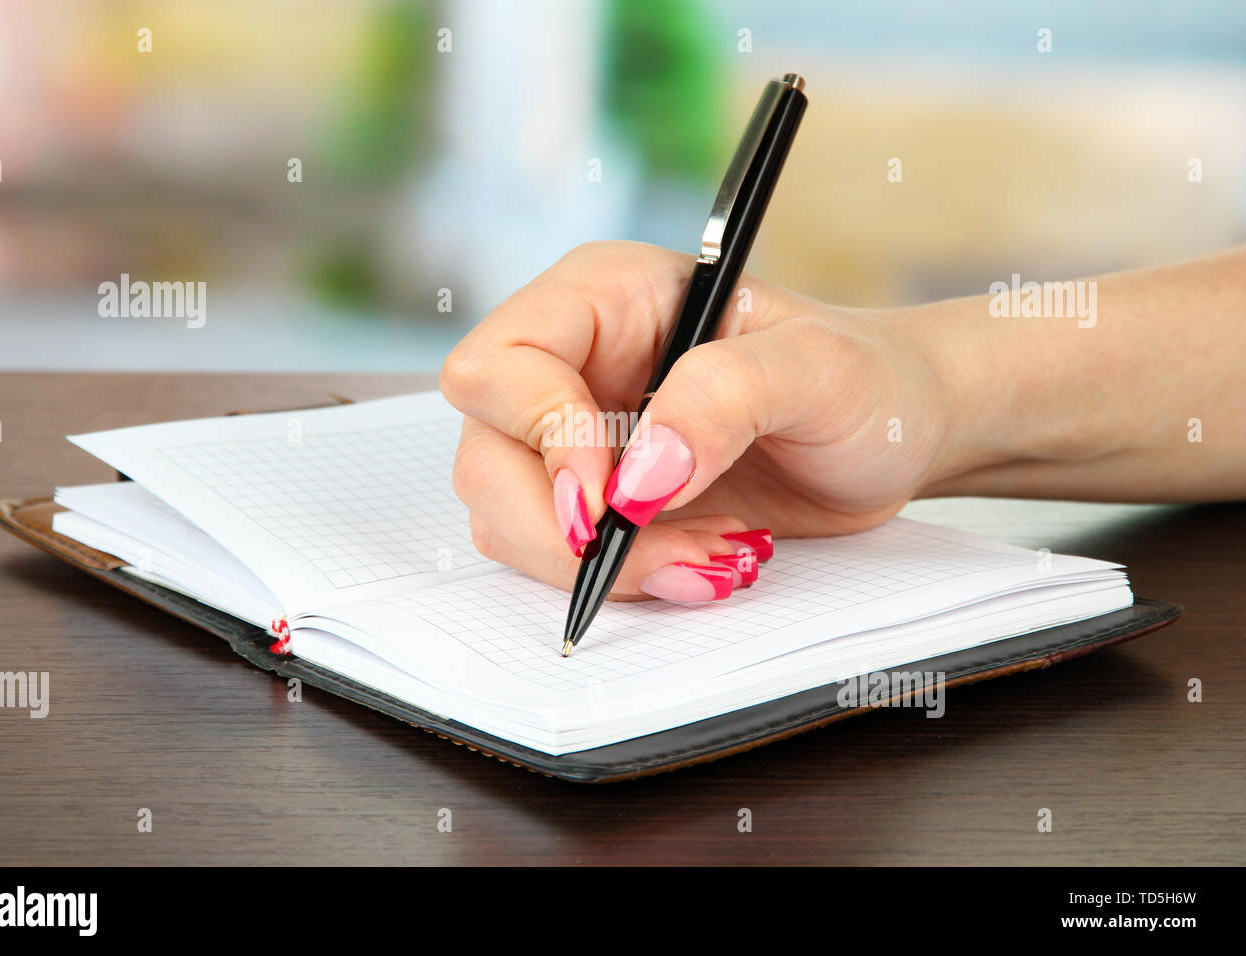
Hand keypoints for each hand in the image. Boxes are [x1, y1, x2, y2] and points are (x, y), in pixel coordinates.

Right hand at [440, 241, 953, 600]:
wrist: (891, 439)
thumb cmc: (864, 378)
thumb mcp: (816, 368)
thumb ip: (725, 397)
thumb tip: (637, 476)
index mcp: (605, 299)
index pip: (499, 365)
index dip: (541, 438)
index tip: (616, 499)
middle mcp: (574, 365)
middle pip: (486, 457)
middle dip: (567, 529)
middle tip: (669, 556)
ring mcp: (579, 439)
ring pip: (509, 519)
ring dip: (604, 564)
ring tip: (713, 553)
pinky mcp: (599, 500)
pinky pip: (560, 555)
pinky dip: (624, 579)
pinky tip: (702, 560)